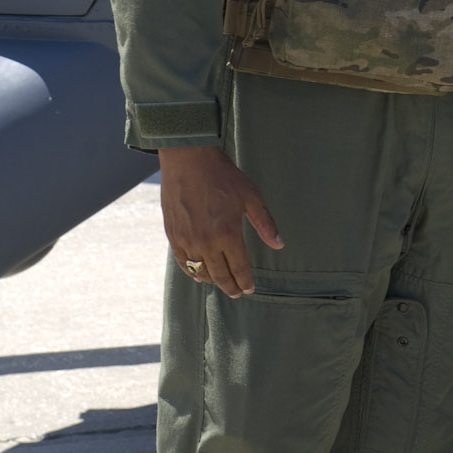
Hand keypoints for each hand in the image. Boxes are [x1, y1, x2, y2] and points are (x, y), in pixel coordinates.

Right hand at [158, 145, 282, 297]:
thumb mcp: (251, 196)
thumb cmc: (223, 176)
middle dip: (231, 287)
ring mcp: (187, 240)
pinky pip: (183, 262)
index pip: (239, 268)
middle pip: (220, 275)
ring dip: (212, 281)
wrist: (189, 160)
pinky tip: (199, 274)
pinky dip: (192, 272)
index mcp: (228, 233)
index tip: (250, 289)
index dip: (246, 282)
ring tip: (221, 283)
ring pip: (200, 272)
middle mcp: (206, 242)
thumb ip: (265, 223)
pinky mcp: (173, 235)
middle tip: (237, 293)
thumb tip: (279, 244)